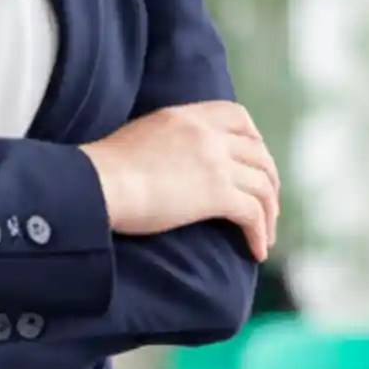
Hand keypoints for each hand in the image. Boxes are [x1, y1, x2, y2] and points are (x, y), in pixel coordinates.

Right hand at [80, 102, 279, 260]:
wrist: (99, 182)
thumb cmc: (105, 168)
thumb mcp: (142, 135)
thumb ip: (169, 139)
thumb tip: (174, 160)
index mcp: (187, 116)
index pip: (237, 116)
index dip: (254, 138)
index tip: (254, 160)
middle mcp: (207, 134)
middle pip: (258, 153)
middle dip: (269, 180)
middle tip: (268, 203)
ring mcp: (215, 163)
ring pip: (262, 185)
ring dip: (270, 213)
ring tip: (265, 236)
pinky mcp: (217, 194)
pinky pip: (253, 214)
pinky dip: (259, 234)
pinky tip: (255, 252)